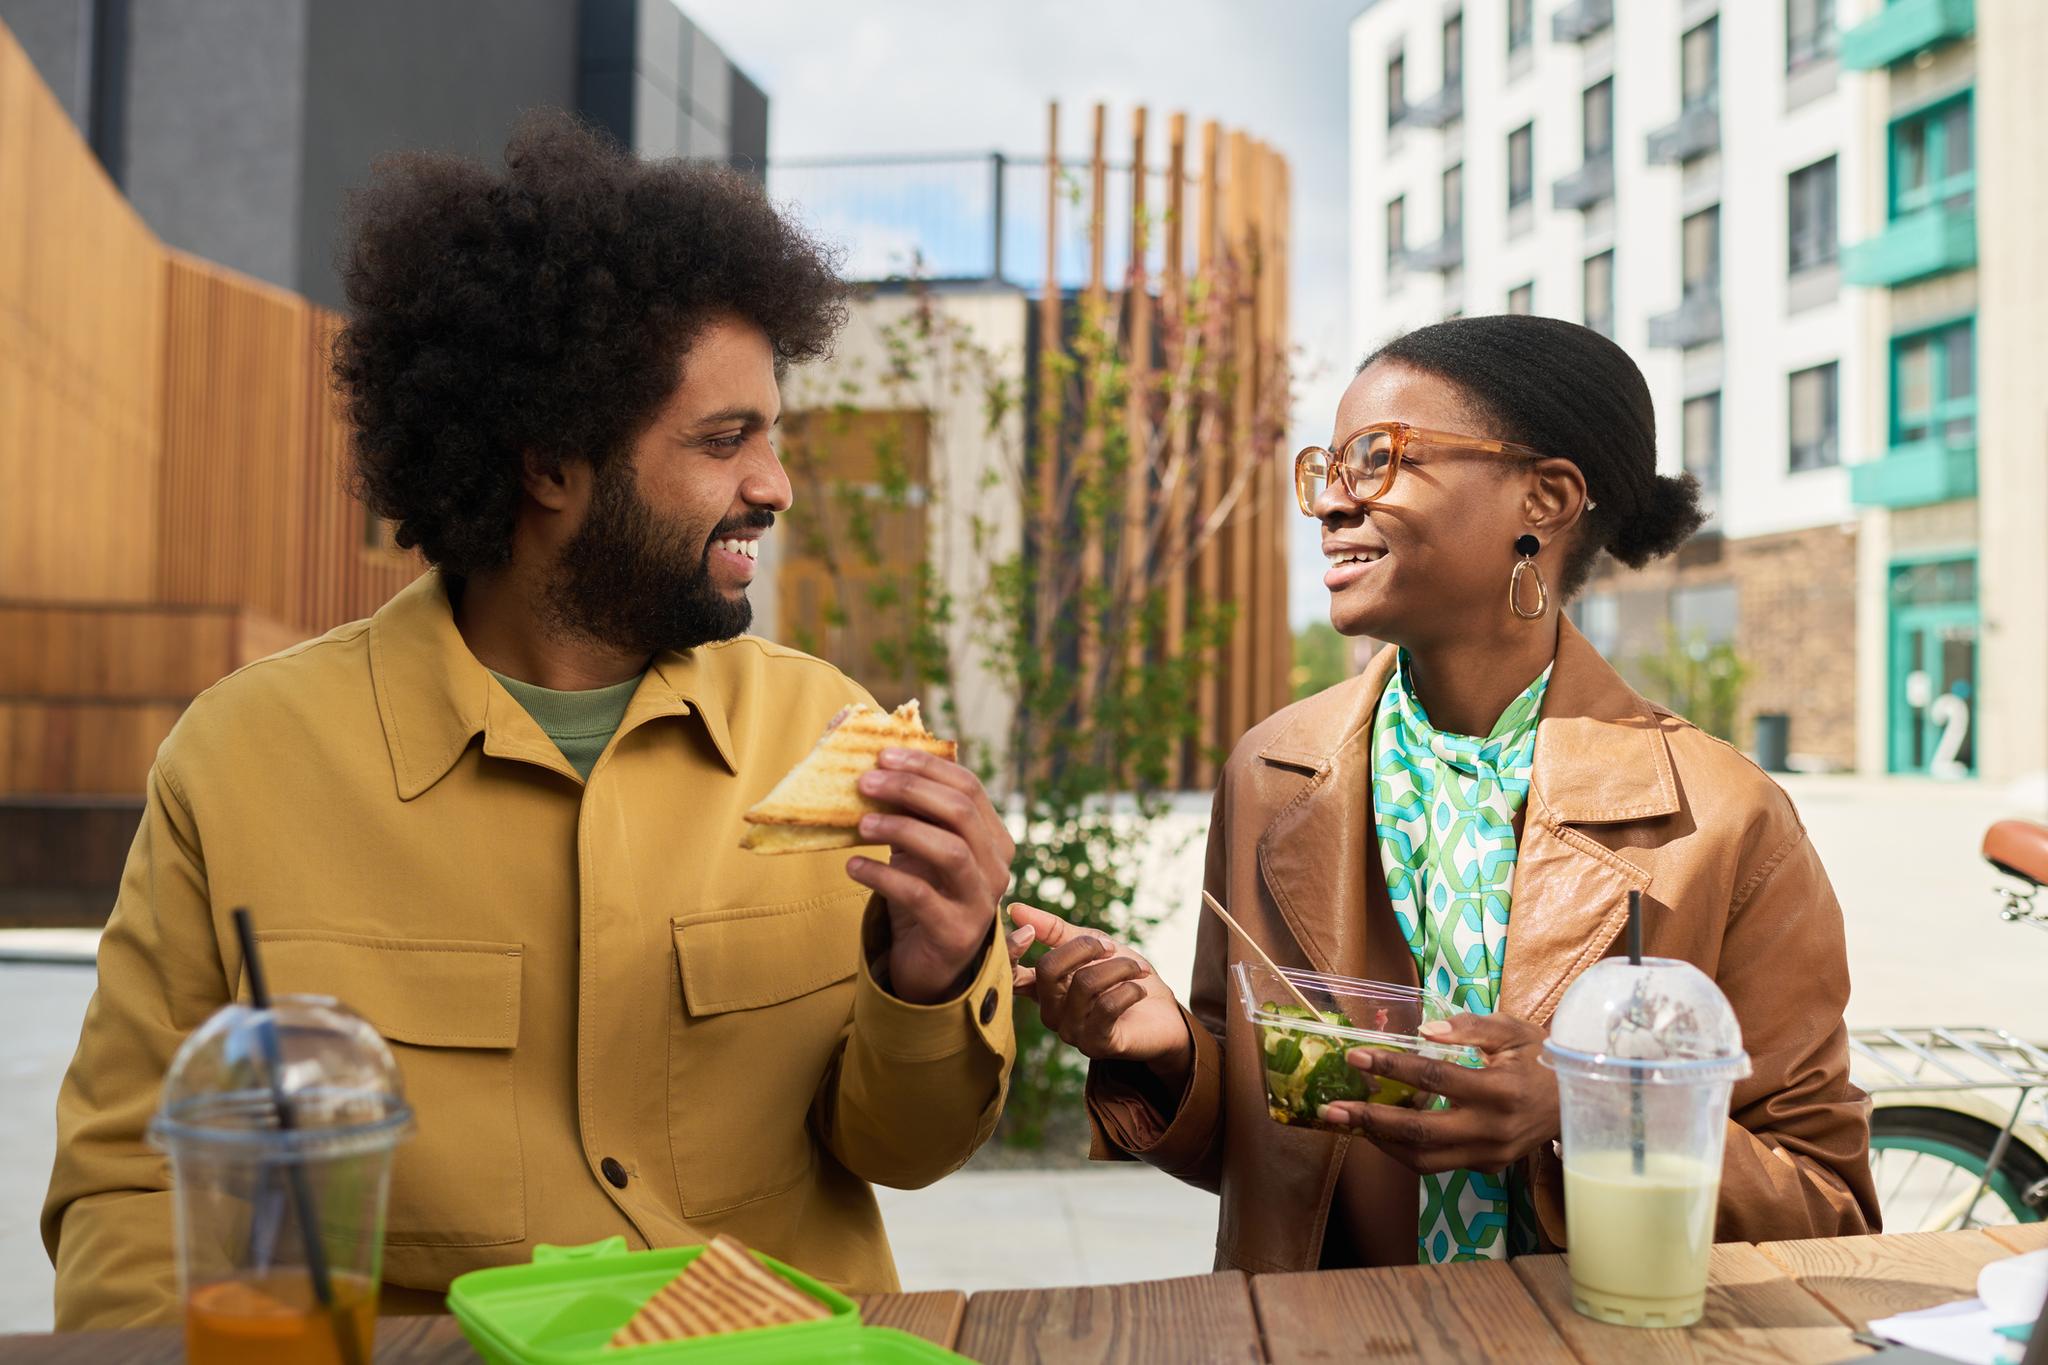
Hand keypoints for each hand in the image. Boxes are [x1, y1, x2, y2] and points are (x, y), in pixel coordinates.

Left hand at [845, 748, 1014, 1004]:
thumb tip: (872, 759)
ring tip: (860, 824)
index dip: (926, 766)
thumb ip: (908, 809)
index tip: (883, 755)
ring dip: (901, 829)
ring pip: (949, 850)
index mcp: (993, 837)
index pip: (968, 787)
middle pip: (960, 811)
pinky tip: (853, 867)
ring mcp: (980, 902)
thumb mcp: (918, 847)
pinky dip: (882, 876)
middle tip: (865, 782)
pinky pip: (919, 895)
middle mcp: (997, 866)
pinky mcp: (955, 933)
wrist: (929, 965)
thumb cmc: (923, 893)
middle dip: (910, 789)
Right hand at [1005, 903, 1191, 1086]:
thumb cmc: (1124, 976)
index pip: (1010, 975)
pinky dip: (1129, 989)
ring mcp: (1071, 1032)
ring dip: (1119, 966)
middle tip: (1111, 947)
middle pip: (1049, 968)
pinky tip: (1140, 990)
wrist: (1165, 1014)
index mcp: (1044, 987)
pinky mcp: (1096, 1044)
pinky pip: (1107, 1007)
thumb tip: (1014, 909)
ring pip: (1085, 983)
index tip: (1029, 932)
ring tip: (1138, 969)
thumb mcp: (1092, 945)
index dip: (1010, 952)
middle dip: (1086, 947)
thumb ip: (1054, 930)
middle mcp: (1050, 1012)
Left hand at [1317, 1013, 1557, 1173]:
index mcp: (1500, 1091)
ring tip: (1348, 1122)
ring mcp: (1490, 1155)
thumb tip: (1424, 1030)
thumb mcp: (1511, 1030)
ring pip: (1423, 1159)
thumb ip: (1468, 1027)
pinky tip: (1381, 1130)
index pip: (1435, 1078)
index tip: (1355, 1056)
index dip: (1392, 1066)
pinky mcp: (1487, 1167)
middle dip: (1370, 1120)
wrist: (1579, 1101)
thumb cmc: (1541, 1058)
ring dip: (1380, 1142)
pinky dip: (1404, 1149)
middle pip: (1419, 1132)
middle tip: (1331, 1109)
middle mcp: (1493, 1130)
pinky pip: (1437, 1164)